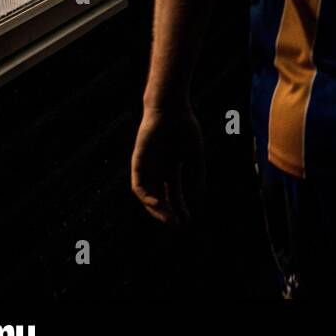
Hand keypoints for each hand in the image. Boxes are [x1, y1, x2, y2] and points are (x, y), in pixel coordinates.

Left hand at [131, 104, 203, 225]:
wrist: (172, 109)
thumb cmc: (185, 128)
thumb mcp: (195, 158)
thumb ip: (196, 179)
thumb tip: (197, 202)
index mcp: (171, 168)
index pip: (174, 194)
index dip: (181, 208)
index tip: (188, 221)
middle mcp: (157, 171)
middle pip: (161, 198)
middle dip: (169, 213)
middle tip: (178, 226)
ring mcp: (147, 167)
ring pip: (148, 195)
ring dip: (157, 209)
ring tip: (169, 219)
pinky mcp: (138, 163)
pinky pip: (138, 185)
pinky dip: (146, 197)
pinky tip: (157, 204)